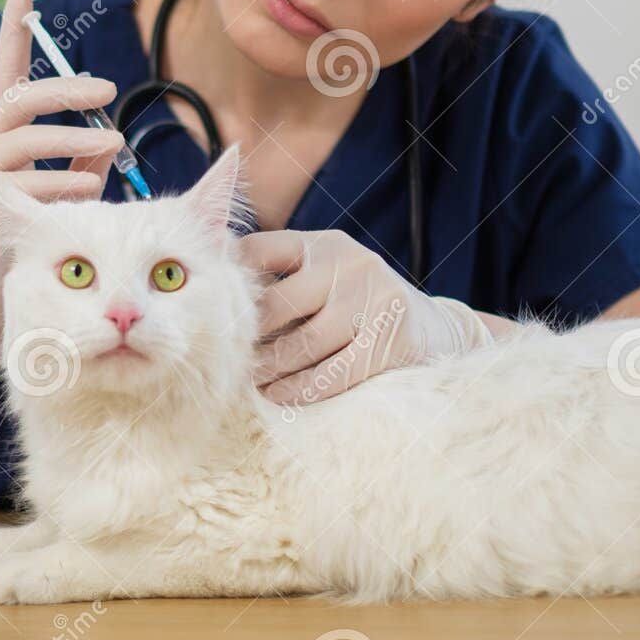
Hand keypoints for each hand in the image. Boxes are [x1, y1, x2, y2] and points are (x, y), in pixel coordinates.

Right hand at [0, 0, 124, 377]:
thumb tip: (110, 141)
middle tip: (108, 90)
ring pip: (22, 135)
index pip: (6, 77)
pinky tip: (88, 192)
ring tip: (115, 141)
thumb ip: (77, 169)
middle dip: (65, 88)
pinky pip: (20, 180)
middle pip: (20, 97)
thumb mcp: (52, 203)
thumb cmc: (14, 254)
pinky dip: (59, 182)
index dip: (14, 34)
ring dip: (73, 137)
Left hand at [238, 228, 492, 406]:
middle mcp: (348, 264)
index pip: (260, 250)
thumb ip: (281, 280)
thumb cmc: (358, 306)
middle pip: (276, 304)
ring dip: (268, 368)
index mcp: (323, 244)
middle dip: (245, 336)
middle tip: (221, 358)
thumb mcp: (326, 278)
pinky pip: (331, 373)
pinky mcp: (388, 339)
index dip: (228, 280)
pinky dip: (298, 389)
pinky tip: (277, 395)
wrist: (433, 329)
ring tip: (248, 380)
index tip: (206, 308)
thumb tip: (213, 300)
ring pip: (301, 344)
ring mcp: (372, 299)